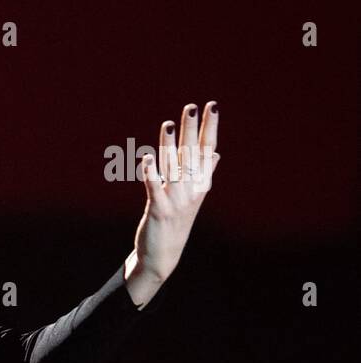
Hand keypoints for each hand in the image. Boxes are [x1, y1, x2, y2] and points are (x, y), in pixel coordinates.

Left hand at [126, 101, 219, 294]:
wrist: (163, 256)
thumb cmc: (177, 223)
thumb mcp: (194, 198)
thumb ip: (204, 175)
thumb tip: (216, 154)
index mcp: (200, 184)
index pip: (207, 150)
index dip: (210, 128)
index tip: (212, 106)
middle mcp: (191, 190)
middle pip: (192, 155)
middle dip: (192, 130)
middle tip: (192, 107)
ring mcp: (176, 200)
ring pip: (173, 168)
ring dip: (170, 146)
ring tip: (169, 125)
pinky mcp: (158, 210)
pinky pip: (154, 188)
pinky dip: (151, 174)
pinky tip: (146, 159)